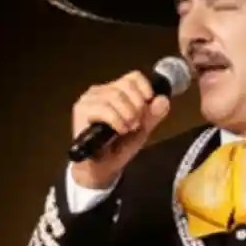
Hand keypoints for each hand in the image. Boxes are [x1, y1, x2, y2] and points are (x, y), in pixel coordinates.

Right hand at [70, 71, 170, 188]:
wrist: (100, 168)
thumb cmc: (118, 147)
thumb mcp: (141, 131)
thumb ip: (152, 115)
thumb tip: (164, 99)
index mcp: (115, 91)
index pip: (133, 77)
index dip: (144, 88)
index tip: (148, 103)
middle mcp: (100, 91)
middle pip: (126, 85)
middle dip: (137, 105)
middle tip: (136, 124)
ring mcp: (89, 99)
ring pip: (115, 95)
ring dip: (127, 114)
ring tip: (128, 129)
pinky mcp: (81, 110)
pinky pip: (104, 108)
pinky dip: (117, 120)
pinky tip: (119, 130)